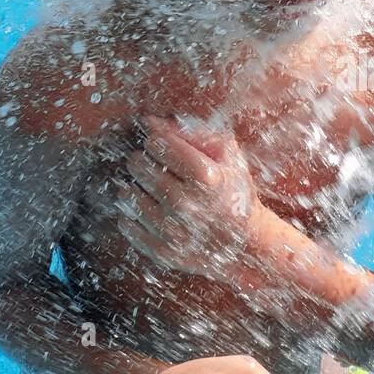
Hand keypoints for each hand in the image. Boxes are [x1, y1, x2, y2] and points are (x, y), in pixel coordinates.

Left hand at [117, 115, 262, 283]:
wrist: (247, 244)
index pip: (157, 143)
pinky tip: (151, 210)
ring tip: (154, 189)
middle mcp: (186, 203)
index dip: (158, 141)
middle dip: (144, 161)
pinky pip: (126, 223)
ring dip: (137, 187)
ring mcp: (173, 231)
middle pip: (138, 165)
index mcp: (205, 175)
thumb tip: (150, 121)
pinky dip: (132, 214)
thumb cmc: (234, 190)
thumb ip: (193, 132)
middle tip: (158, 167)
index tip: (165, 148)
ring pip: (128, 194)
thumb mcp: (228, 154)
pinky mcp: (162, 252)